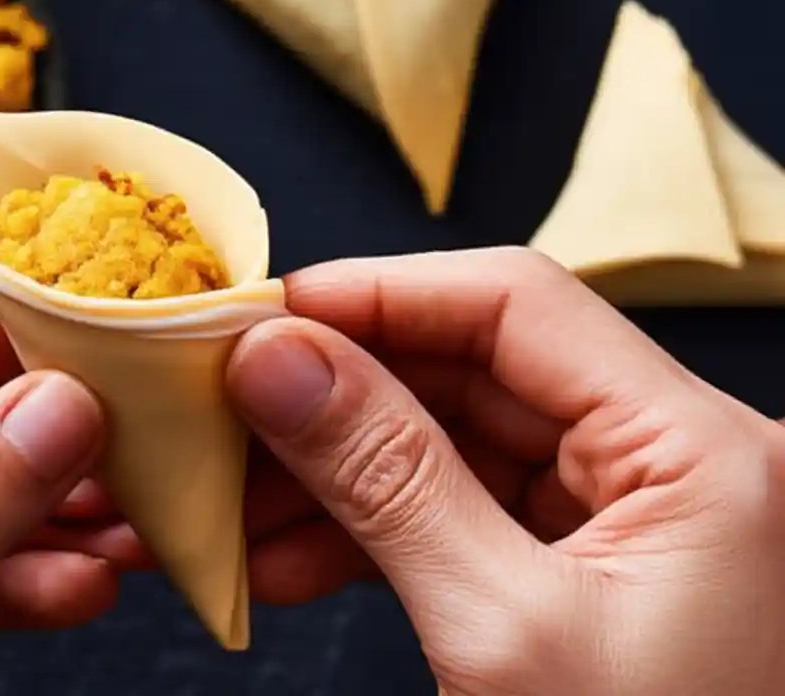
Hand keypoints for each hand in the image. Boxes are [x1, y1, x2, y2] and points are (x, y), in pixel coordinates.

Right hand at [229, 248, 784, 693]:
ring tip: (232, 508)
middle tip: (223, 412)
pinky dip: (369, 534)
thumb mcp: (500, 632)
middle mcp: (675, 460)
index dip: (375, 296)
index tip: (261, 317)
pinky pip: (459, 515)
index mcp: (703, 449)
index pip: (516, 305)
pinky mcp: (584, 568)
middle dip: (335, 395)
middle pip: (474, 371)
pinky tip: (285, 562)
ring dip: (334, 474)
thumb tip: (279, 360)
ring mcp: (629, 515)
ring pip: (452, 445)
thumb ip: (387, 478)